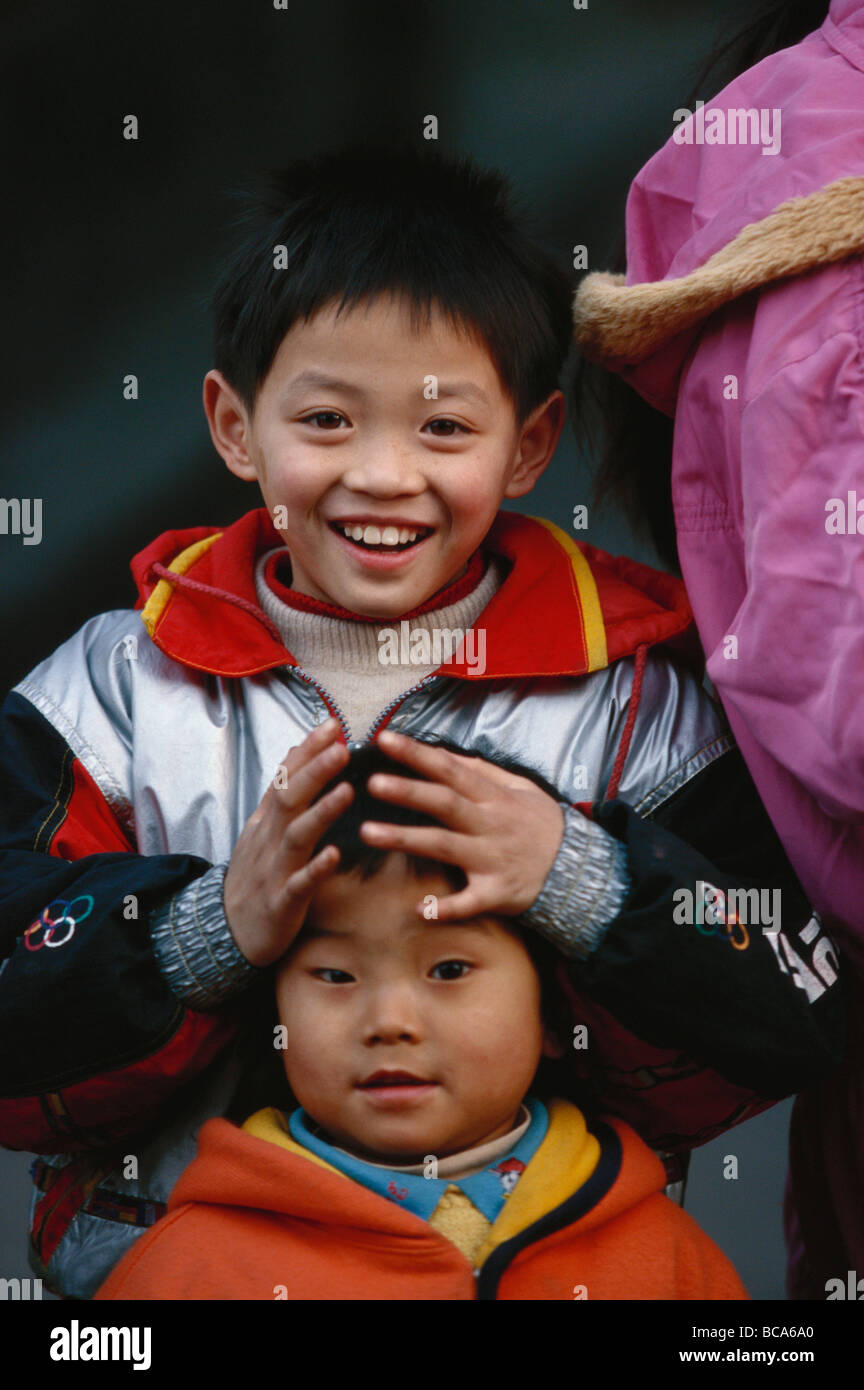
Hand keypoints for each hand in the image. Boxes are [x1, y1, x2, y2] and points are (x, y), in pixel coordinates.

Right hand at [223, 719, 352, 966]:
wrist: (225, 932)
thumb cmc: (253, 877)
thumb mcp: (261, 829)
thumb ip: (280, 792)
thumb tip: (297, 749)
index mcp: (267, 822)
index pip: (284, 778)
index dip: (306, 751)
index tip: (331, 725)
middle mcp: (269, 840)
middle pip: (289, 798)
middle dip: (315, 771)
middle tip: (341, 747)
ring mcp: (275, 870)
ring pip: (296, 836)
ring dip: (321, 812)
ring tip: (347, 791)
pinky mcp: (282, 902)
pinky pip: (299, 884)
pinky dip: (315, 869)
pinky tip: (334, 855)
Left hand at [360, 730, 564, 920]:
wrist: (577, 869)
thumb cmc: (541, 826)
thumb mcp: (521, 789)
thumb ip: (483, 772)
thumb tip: (446, 754)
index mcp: (492, 797)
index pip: (450, 769)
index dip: (417, 754)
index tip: (386, 740)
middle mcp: (489, 824)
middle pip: (444, 804)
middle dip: (408, 791)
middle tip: (373, 782)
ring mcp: (491, 859)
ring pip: (444, 846)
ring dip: (406, 839)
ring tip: (369, 832)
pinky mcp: (496, 893)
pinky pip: (469, 902)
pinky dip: (447, 907)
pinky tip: (420, 909)